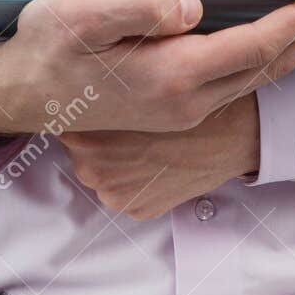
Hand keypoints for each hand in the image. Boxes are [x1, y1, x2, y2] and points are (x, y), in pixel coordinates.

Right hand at [0, 0, 294, 140]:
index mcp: (176, 76)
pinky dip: (267, 58)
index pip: (258, 45)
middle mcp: (188, 100)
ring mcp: (181, 109)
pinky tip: (272, 44)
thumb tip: (193, 4)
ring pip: (257, 77)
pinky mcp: (171, 108)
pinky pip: (237, 82)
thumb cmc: (48, 47)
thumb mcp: (83, 15)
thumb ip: (139, 7)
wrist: (20, 96)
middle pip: (270, 65)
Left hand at [60, 92, 260, 219]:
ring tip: (146, 145)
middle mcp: (91, 168)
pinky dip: (138, 182)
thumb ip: (100, 93)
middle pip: (82, 150)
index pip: (67, 124)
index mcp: (85, 134)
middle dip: (99, 139)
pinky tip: (157, 164)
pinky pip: (127, 193)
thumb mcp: (134, 84)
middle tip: (131, 126)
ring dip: (117, 162)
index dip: (86, 113)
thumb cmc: (181, 103)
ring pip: (104, 173)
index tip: (102, 107)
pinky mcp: (135, 210)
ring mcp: (113, 193)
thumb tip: (80, 88)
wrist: (227, 133)